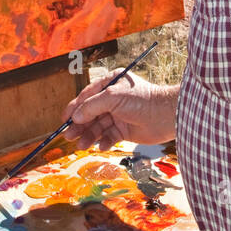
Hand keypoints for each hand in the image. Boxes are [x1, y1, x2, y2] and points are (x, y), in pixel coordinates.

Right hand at [62, 70, 178, 148]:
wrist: (166, 116)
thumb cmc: (141, 100)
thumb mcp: (112, 97)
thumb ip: (92, 107)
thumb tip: (75, 117)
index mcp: (110, 84)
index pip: (87, 96)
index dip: (75, 108)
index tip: (64, 119)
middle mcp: (113, 99)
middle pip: (91, 113)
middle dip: (79, 125)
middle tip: (68, 136)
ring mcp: (119, 115)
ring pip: (98, 127)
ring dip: (89, 135)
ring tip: (81, 145)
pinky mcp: (125, 130)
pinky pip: (109, 136)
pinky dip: (104, 142)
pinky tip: (101, 146)